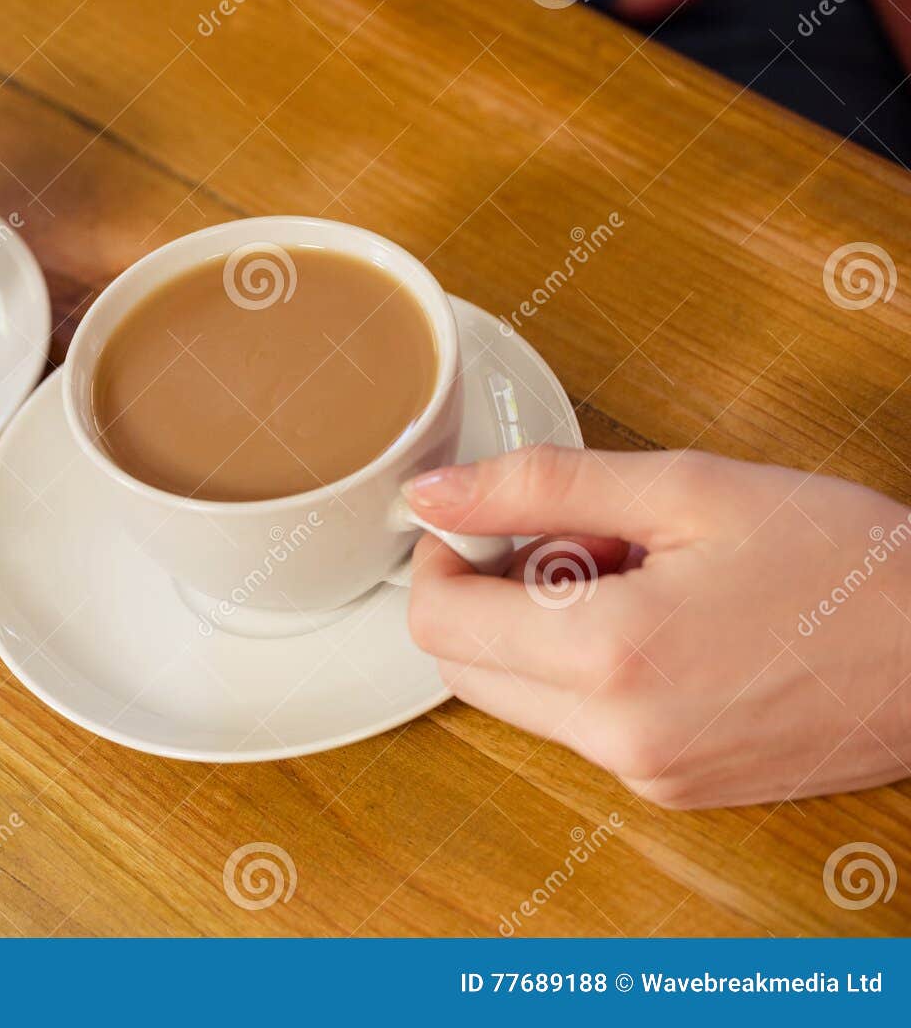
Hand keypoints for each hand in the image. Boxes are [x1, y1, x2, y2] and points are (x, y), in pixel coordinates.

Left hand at [405, 445, 910, 808]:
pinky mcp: (671, 790)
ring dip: (541, 633)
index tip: (483, 521)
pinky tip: (665, 625)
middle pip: (464, 668)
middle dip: (492, 594)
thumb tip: (433, 493)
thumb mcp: (685, 490)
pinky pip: (580, 726)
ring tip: (638, 577)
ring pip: (519, 698)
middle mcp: (614, 735)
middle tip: (579, 541)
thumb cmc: (843, 564)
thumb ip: (539, 486)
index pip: (437, 622)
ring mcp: (643, 774)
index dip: (443, 557)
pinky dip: (589, 672)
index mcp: (607, 655)